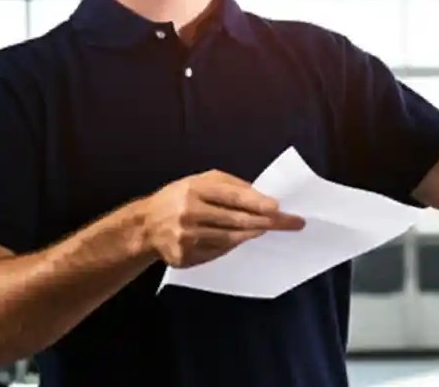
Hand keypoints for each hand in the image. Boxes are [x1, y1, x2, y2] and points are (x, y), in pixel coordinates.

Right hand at [137, 170, 304, 267]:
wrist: (145, 225)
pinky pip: (218, 252)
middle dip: (268, 222)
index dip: (256, 202)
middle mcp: (189, 213)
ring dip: (253, 235)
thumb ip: (230, 186)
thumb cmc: (180, 197)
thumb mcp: (200, 181)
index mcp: (194, 189)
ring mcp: (185, 238)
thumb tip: (263, 197)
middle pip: (236, 220)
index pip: (231, 196)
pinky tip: (244, 239)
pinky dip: (233, 245)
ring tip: (270, 230)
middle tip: (292, 223)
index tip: (278, 207)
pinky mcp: (184, 257)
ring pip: (230, 239)